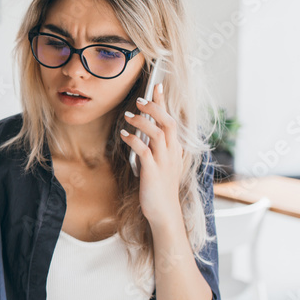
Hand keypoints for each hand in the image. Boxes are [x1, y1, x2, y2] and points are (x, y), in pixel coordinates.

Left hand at [120, 83, 183, 227]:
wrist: (164, 213)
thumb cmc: (160, 190)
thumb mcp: (162, 166)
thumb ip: (159, 151)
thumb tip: (150, 137)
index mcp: (174, 150)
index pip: (172, 120)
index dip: (164, 103)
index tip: (156, 87)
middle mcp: (172, 153)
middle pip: (168, 122)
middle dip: (154, 108)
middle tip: (139, 100)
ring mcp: (164, 162)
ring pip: (157, 133)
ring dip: (142, 122)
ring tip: (128, 117)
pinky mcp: (153, 172)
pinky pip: (144, 151)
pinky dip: (134, 140)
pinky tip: (124, 135)